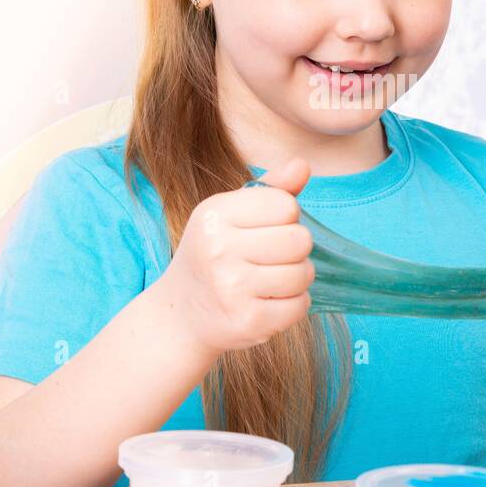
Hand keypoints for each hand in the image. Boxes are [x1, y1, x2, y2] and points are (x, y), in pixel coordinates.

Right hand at [162, 157, 315, 355]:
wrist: (181, 313)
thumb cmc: (213, 254)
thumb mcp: (231, 214)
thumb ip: (271, 189)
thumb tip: (303, 165)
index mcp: (215, 214)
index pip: (286, 205)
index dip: (285, 218)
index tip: (265, 230)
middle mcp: (220, 249)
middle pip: (300, 240)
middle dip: (295, 250)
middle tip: (272, 258)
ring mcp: (232, 288)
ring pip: (303, 274)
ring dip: (296, 278)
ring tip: (271, 280)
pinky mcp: (248, 321)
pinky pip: (300, 306)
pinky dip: (293, 305)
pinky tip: (270, 302)